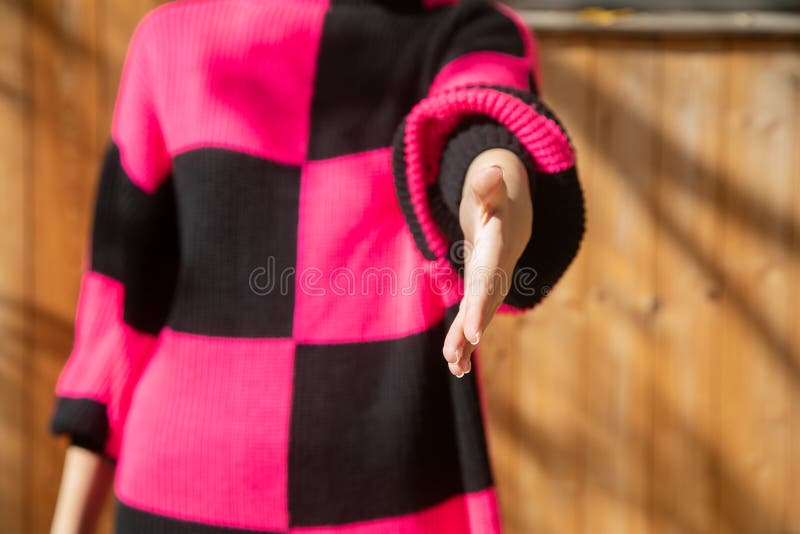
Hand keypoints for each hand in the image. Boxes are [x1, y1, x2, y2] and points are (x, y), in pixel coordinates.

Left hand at [442, 148, 532, 376]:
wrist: (512, 218)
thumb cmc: (494, 200)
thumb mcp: (489, 190)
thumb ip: (488, 185)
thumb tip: (491, 171)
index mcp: (496, 251)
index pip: (487, 281)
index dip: (479, 305)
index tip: (473, 331)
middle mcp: (497, 274)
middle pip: (483, 306)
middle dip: (470, 331)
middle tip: (457, 357)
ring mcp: (492, 287)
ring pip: (479, 317)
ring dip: (465, 344)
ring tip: (454, 368)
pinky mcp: (483, 295)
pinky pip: (474, 319)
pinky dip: (465, 342)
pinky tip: (456, 367)